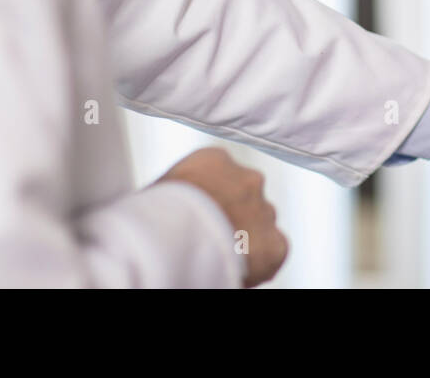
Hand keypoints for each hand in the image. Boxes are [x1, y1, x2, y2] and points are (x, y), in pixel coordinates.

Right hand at [156, 147, 287, 287]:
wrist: (173, 239)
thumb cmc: (153, 216)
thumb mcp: (158, 189)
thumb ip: (178, 190)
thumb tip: (167, 206)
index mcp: (215, 160)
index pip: (220, 178)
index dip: (211, 202)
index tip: (198, 219)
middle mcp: (247, 178)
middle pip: (245, 200)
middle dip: (234, 218)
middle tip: (211, 241)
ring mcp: (265, 210)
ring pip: (261, 226)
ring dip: (247, 239)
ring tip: (220, 258)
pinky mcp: (276, 245)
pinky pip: (274, 252)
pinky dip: (261, 264)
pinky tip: (238, 270)